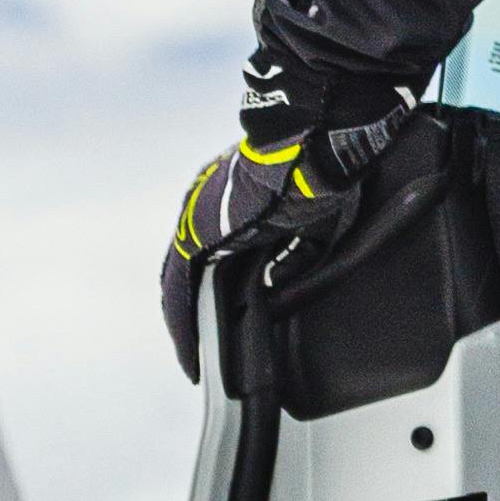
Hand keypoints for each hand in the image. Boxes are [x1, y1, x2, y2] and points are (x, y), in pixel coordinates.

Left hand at [159, 91, 410, 380]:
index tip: (225, 317)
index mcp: (232, 203)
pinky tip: (190, 350)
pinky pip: (180, 289)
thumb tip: (281, 284)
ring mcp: (196, 219)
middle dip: (200, 310)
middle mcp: (206, 208)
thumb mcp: (313, 225)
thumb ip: (296, 256)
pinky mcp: (193, 235)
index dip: (217, 289)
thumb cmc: (319, 170)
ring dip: (190, 320)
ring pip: (183, 283)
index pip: (214, 256)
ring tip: (196, 357)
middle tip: (207, 347)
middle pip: (194, 272)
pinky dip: (183, 322)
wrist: (309, 143)